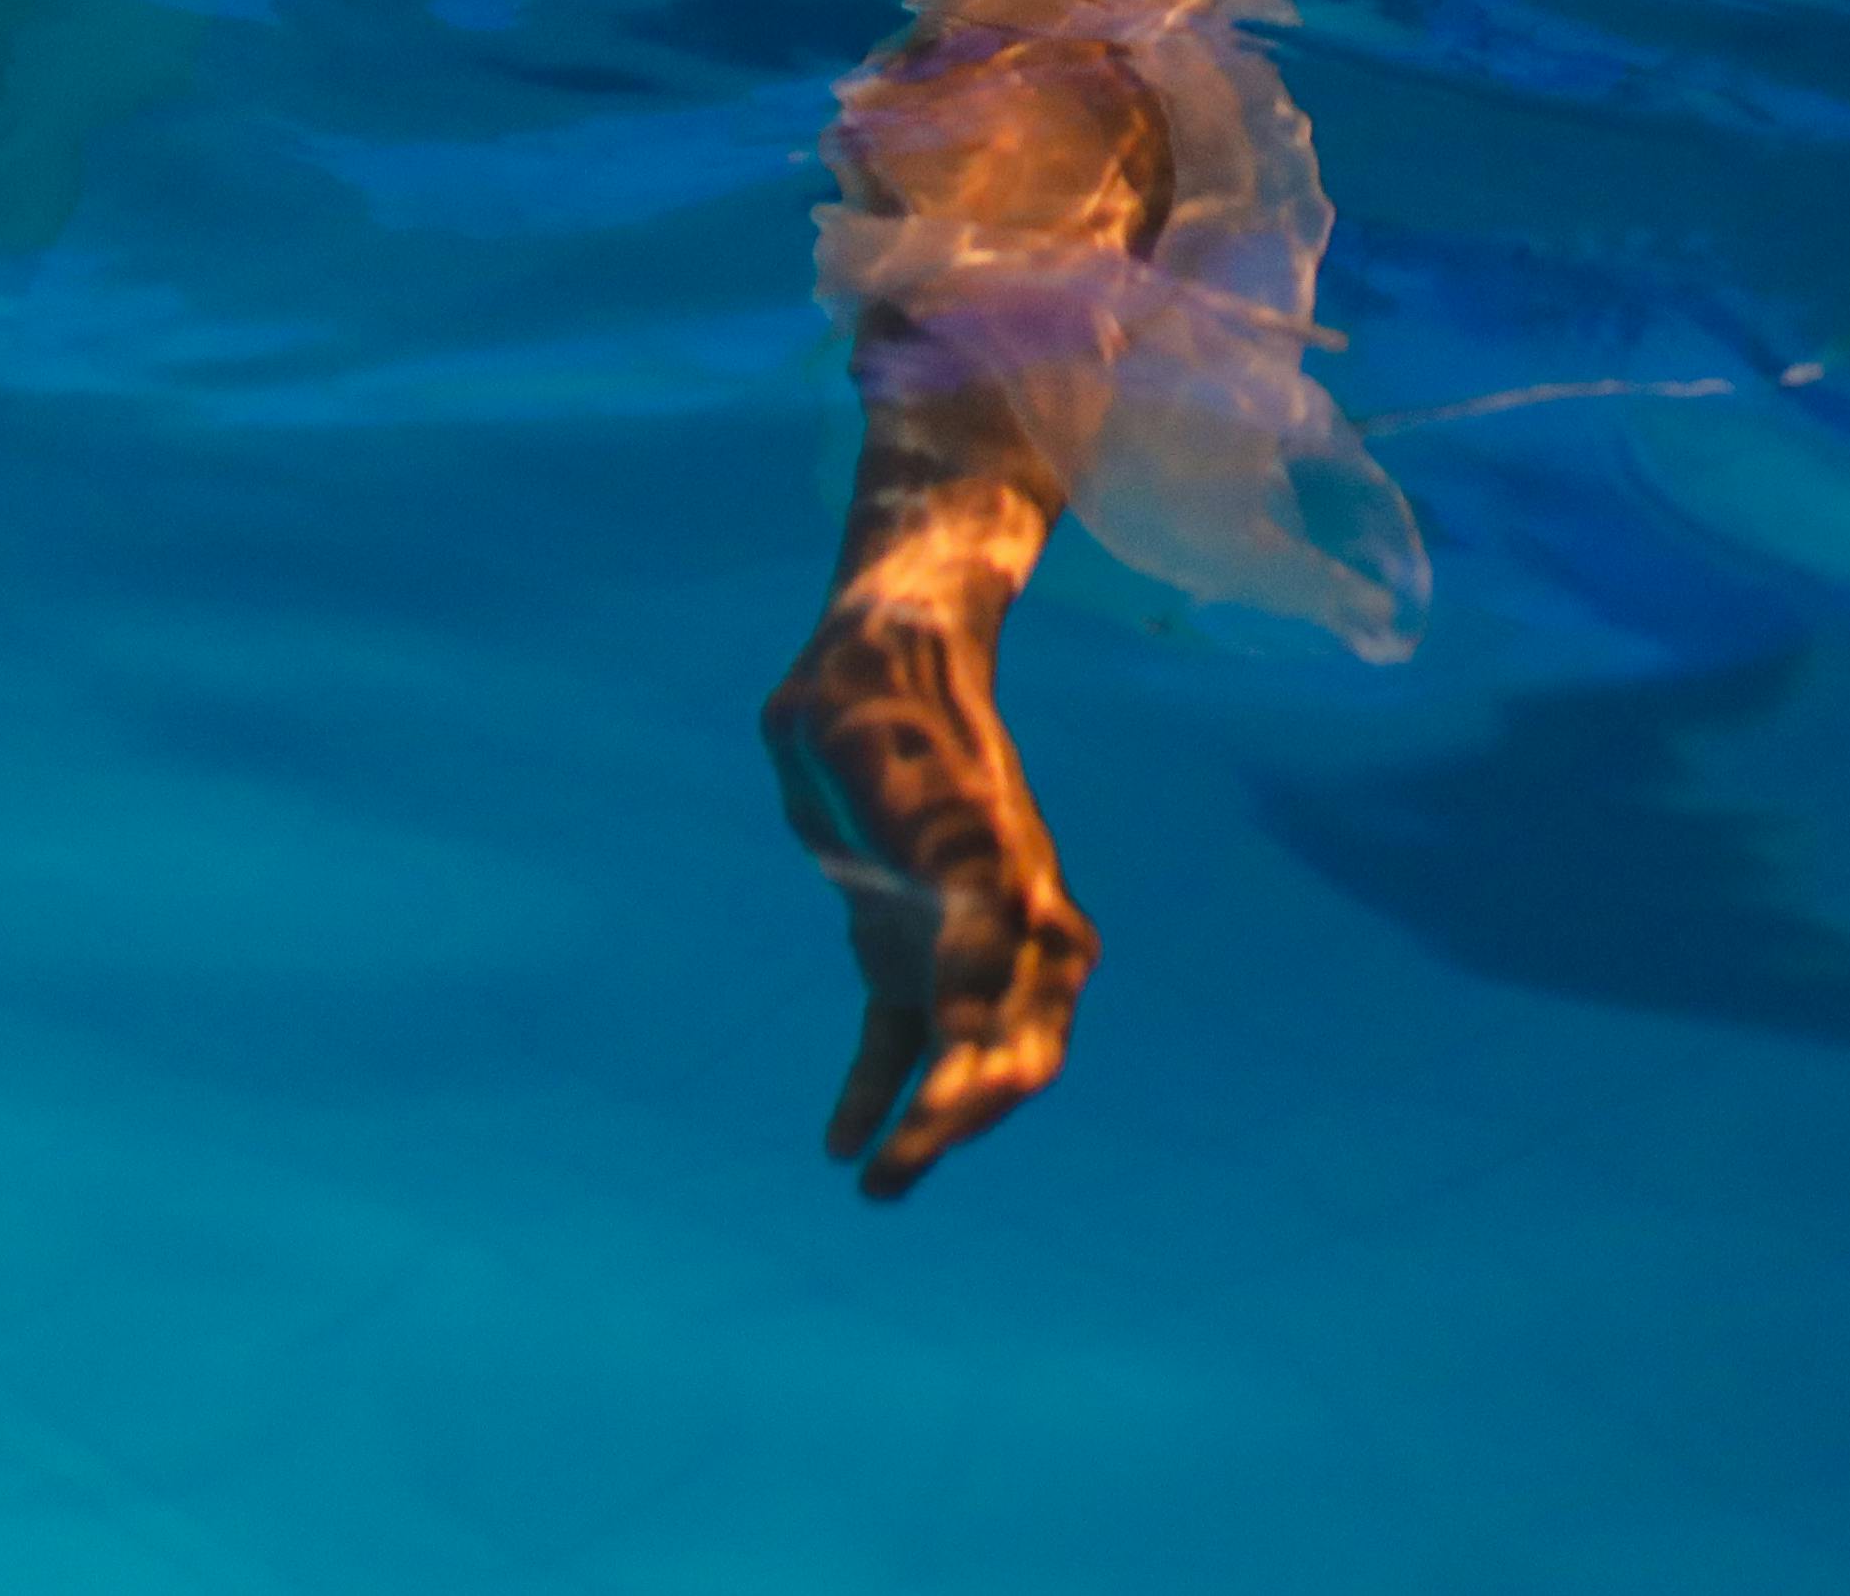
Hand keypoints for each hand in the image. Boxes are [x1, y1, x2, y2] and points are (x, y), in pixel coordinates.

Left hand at [761, 559, 1094, 1200]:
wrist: (878, 662)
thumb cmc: (892, 713)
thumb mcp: (914, 786)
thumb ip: (955, 878)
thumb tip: (972, 993)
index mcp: (1012, 887)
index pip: (1013, 1008)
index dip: (976, 1077)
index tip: (927, 1123)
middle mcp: (1002, 922)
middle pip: (1009, 1049)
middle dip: (961, 1118)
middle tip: (896, 1168)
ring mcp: (956, 936)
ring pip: (963, 1055)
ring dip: (931, 1122)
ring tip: (876, 1187)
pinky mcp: (905, 945)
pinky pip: (900, 1037)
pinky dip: (876, 1090)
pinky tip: (837, 1143)